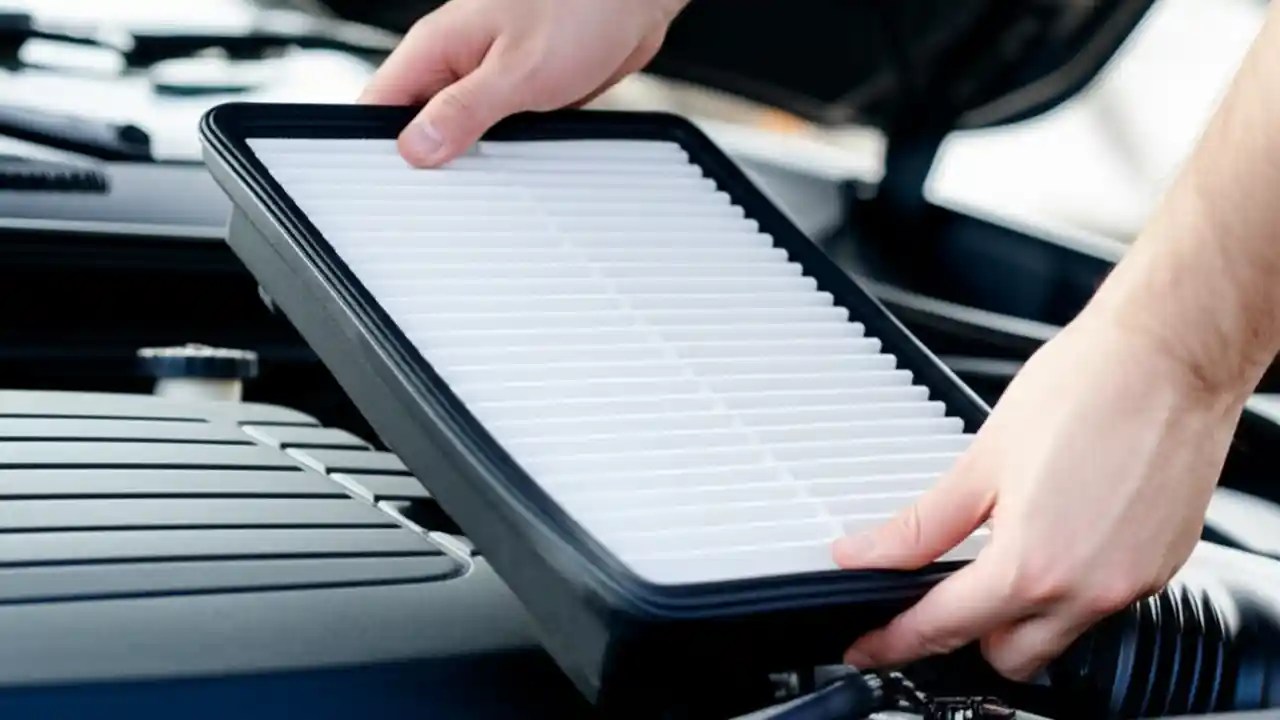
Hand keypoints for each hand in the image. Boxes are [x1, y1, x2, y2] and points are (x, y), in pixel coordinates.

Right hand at [359, 0, 687, 165]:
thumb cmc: (580, 7)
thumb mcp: (518, 70)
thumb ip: (464, 111)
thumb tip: (417, 149)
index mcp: (436, 47)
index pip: (379, 105)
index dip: (378, 149)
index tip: (392, 188)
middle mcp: (456, 63)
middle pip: (417, 127)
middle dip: (428, 165)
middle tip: (444, 198)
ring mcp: (487, 79)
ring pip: (458, 135)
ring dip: (471, 161)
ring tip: (483, 187)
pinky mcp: (520, 94)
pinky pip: (497, 135)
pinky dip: (504, 155)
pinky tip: (515, 170)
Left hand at [832, 312, 1246, 680]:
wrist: (1172, 355)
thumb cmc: (1088, 389)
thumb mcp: (982, 460)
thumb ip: (921, 525)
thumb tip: (866, 553)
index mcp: (1032, 565)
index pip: (944, 630)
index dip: (894, 643)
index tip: (869, 646)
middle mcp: (1087, 589)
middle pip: (1006, 655)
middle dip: (966, 632)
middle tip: (937, 591)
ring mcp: (1130, 584)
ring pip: (1057, 636)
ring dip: (1019, 613)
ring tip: (1003, 548)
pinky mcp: (1160, 568)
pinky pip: (1098, 605)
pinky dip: (1067, 586)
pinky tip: (1054, 535)